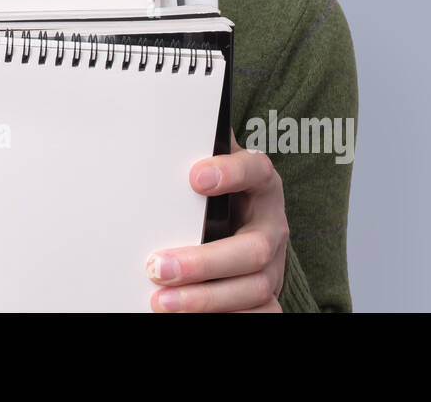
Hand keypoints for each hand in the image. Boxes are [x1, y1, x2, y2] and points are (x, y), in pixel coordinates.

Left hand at [146, 129, 287, 311]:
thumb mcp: (211, 169)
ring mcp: (273, 265)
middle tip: (157, 266)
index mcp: (260, 184)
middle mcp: (271, 226)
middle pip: (250, 249)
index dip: (230, 173)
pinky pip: (260, 312)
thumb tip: (161, 113)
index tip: (194, 176)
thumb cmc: (217, 193)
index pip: (255, 170)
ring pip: (251, 288)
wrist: (243, 223)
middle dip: (203, 262)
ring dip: (206, 298)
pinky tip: (190, 316)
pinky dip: (227, 316)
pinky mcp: (267, 295)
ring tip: (161, 300)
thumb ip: (195, 146)